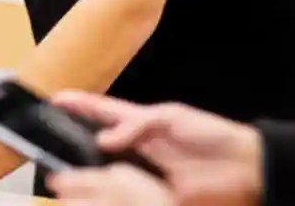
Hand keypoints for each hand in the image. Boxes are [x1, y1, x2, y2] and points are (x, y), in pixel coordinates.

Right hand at [52, 91, 263, 205]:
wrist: (243, 168)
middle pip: (97, 144)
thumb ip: (138, 124)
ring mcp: (143, 175)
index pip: (104, 112)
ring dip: (85, 171)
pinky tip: (94, 191)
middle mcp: (138, 150)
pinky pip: (125, 196)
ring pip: (105, 173)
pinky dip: (109, 193)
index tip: (56, 99)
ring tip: (61, 168)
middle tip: (50, 137)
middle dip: (73, 140)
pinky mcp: (151, 198)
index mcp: (143, 124)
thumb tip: (104, 138)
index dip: (80, 105)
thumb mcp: (172, 118)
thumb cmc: (212, 137)